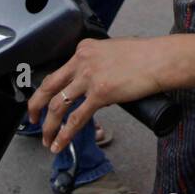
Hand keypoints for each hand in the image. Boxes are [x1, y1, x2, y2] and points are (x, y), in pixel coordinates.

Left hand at [29, 38, 170, 153]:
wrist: (161, 59)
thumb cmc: (147, 55)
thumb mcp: (115, 51)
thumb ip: (100, 63)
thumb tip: (97, 79)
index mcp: (85, 49)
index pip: (60, 71)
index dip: (50, 89)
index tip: (45, 100)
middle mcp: (82, 61)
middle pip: (48, 85)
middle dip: (35, 105)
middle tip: (32, 119)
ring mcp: (89, 77)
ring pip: (58, 105)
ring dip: (49, 126)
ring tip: (47, 140)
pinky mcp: (100, 93)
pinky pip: (76, 118)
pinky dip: (64, 134)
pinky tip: (59, 144)